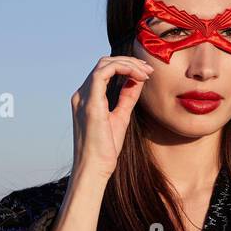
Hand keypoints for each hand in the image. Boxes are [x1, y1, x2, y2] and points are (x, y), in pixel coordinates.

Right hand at [70, 55, 152, 182]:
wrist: (94, 169)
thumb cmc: (105, 149)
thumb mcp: (121, 117)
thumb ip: (126, 97)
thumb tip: (137, 80)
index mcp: (87, 98)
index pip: (104, 70)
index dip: (126, 66)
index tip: (146, 73)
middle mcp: (81, 95)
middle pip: (104, 63)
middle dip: (129, 62)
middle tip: (149, 70)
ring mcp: (83, 98)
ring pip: (104, 64)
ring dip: (128, 64)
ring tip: (146, 73)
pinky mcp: (90, 103)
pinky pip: (103, 73)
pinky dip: (123, 69)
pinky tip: (138, 77)